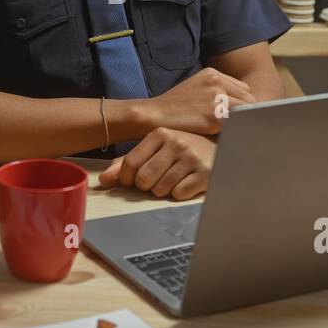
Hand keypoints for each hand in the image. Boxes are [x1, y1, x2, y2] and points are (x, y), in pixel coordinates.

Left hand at [99, 128, 215, 199]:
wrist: (224, 149)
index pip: (130, 163)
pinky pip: (179, 195)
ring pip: (160, 189)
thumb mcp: (157, 149)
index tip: (133, 181)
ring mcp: (192, 157)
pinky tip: (187, 182)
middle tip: (156, 181)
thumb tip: (103, 181)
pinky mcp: (206, 173)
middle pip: (144, 179)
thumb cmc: (183, 151)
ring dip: (163, 191)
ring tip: (174, 179)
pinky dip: (180, 194)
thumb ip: (127, 162)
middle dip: (146, 187)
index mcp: (160, 132)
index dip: (126, 179)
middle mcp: (176, 142)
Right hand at [139, 67, 254, 134]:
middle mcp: (217, 82)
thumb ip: (218, 92)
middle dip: (246, 113)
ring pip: (247, 112)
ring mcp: (217, 98)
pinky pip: (237, 124)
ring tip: (233, 132)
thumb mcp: (196, 88)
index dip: (242, 104)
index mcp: (213, 74)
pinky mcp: (215, 116)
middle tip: (238, 127)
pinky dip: (235, 131)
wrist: (153, 115)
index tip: (237, 117)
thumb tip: (244, 106)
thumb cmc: (174, 107)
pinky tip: (226, 136)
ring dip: (242, 122)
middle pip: (249, 99)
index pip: (243, 89)